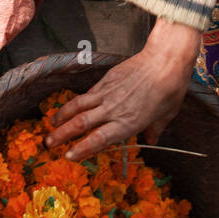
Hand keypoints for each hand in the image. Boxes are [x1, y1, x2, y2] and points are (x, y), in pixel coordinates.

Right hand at [45, 19, 201, 160]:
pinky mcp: (106, 80)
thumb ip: (154, 129)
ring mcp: (107, 93)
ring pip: (78, 106)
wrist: (164, 61)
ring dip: (62, 116)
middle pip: (81, 124)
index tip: (69, 156)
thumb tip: (150, 140)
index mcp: (127, 123)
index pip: (98, 140)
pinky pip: (88, 93)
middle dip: (62, 135)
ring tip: (51, 124)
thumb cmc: (170, 90)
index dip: (81, 149)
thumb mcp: (166, 115)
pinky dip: (76, 102)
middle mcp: (113, 110)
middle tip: (48, 143)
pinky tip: (70, 107)